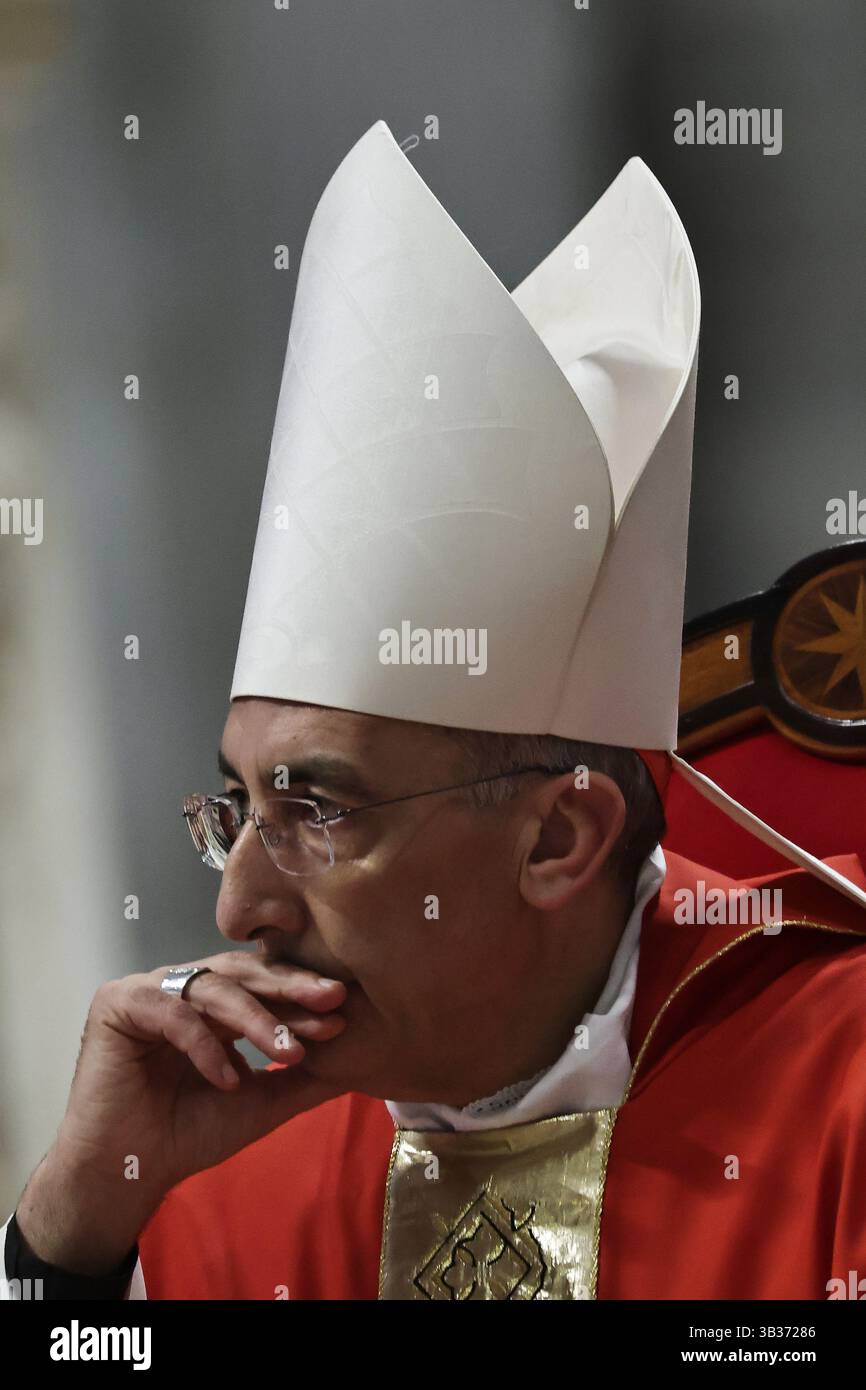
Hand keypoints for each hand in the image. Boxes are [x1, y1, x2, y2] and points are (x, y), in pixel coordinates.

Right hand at [16, 950, 347, 1273]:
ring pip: (214, 988)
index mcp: (211, 1004)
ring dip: (258, 1019)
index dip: (302, 997)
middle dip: (289, 988)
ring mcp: (148, 990)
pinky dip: (205, 1045)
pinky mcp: (117, 1003)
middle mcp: (180, 988)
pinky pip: (173, 1013)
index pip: (263, 986)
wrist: (129, 1173)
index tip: (343, 1013)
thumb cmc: (188, 1136)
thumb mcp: (259, 1102)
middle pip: (242, 973)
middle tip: (330, 999)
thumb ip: (301, 1078)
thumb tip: (358, 1060)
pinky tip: (228, 1080)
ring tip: (292, 1050)